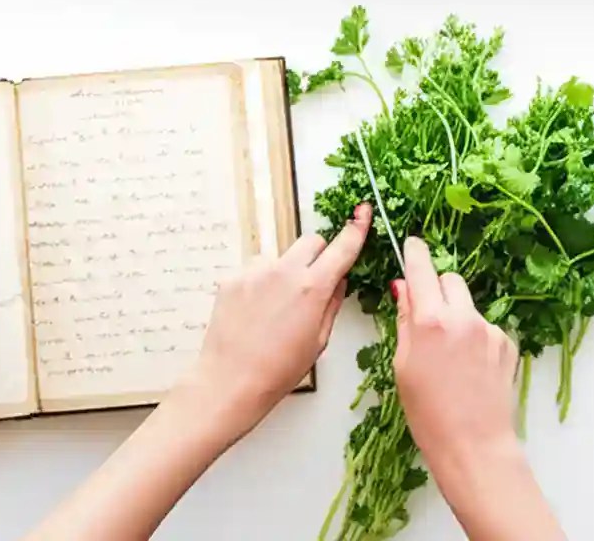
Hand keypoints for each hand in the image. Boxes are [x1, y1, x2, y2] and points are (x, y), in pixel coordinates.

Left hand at [181, 203, 371, 442]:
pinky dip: (261, 284)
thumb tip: (337, 280)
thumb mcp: (319, 341)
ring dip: (285, 272)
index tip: (362, 212)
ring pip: (281, 256)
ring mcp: (254, 272)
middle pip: (311, 242)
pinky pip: (255, 270)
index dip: (356, 228)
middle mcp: (284, 272)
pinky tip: (256, 312)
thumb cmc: (279, 370)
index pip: (342, 248)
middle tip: (313, 283)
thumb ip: (332, 303)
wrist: (231, 381)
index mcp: (312, 288)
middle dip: (318, 256)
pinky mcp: (232, 279)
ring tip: (275, 309)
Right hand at [392, 237, 519, 477]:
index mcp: (431, 321)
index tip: (413, 244)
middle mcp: (464, 318)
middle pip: (450, 280)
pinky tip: (469, 369)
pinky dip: (475, 339)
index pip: (422, 269)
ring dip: (457, 317)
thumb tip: (404, 290)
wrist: (474, 445)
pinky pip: (485, 329)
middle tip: (426, 315)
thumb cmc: (429, 414)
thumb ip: (405, 321)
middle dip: (437, 289)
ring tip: (449, 358)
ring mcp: (490, 330)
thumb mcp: (403, 366)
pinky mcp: (507, 344)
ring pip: (468, 306)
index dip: (415, 253)